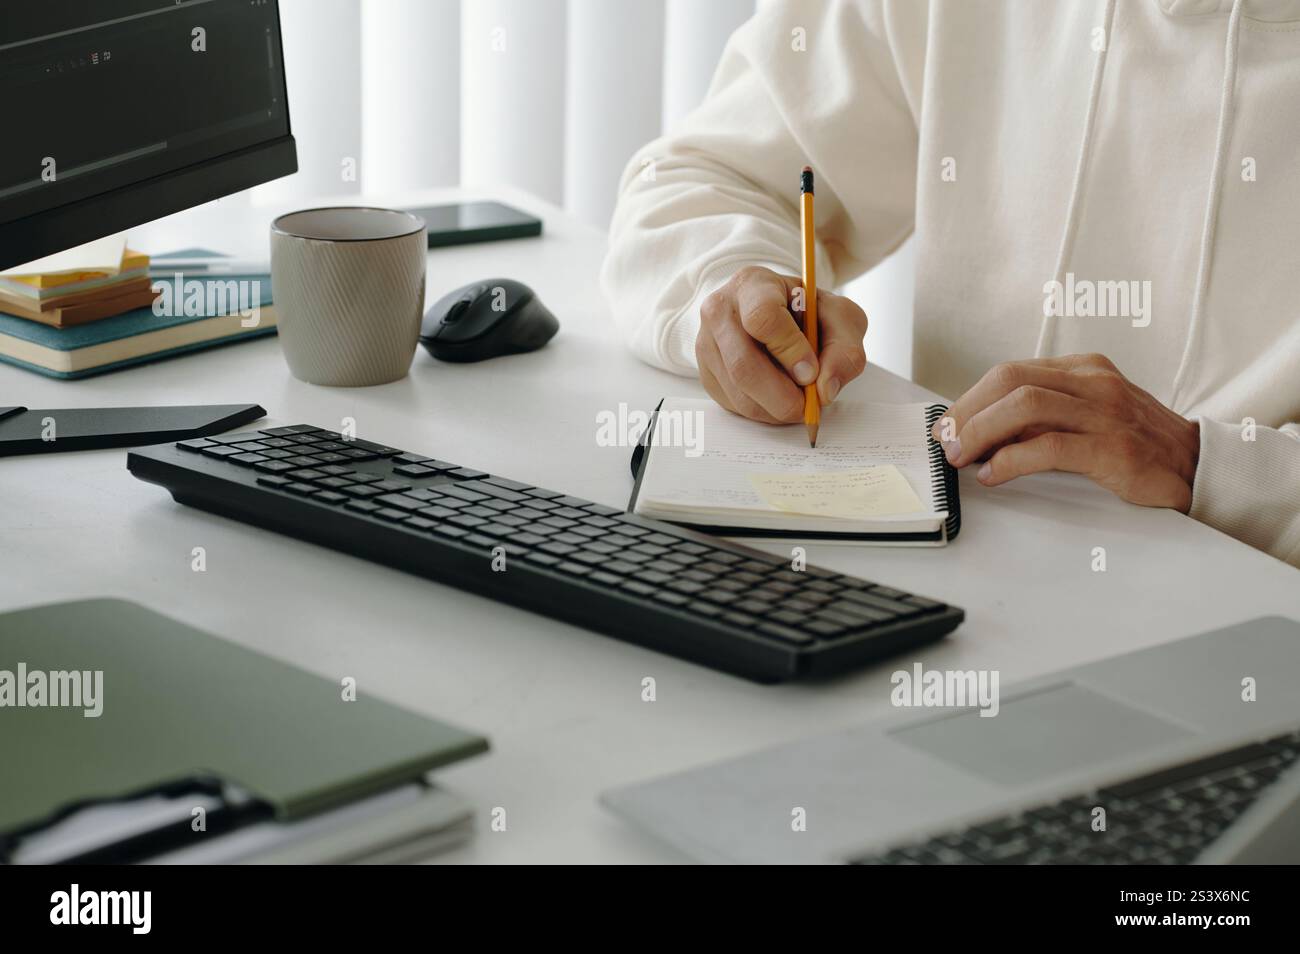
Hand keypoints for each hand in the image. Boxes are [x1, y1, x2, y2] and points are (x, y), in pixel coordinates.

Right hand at [696, 266, 867, 423]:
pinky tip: (779, 398)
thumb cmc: (806, 312)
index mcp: (752, 285)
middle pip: (743, 365)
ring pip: (739, 392)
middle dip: (783, 396)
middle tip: (810, 404)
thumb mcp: (839, 317)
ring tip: (799, 401)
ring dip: (776, 409)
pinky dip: (764, 412)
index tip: (811, 372)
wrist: (774, 314)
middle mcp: (719, 311)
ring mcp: (706, 343)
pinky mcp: (705, 373)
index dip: (790, 351)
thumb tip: (825, 389)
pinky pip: (734, 404)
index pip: (763, 318)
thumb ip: (844, 349)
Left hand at [931, 353, 1200, 511]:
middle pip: (1009, 381)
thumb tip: (981, 433)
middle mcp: (1093, 382)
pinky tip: (994, 473)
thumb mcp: (1086, 417)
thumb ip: (1042, 418)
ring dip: (981, 432)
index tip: (947, 425)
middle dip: (967, 412)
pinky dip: (1011, 460)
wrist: (1198, 467)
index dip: (970, 399)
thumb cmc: (1136, 445)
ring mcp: (1105, 412)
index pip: (1010, 372)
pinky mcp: (1113, 448)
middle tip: (946, 442)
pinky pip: (1049, 446)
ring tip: (962, 457)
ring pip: (1024, 406)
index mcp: (1083, 369)